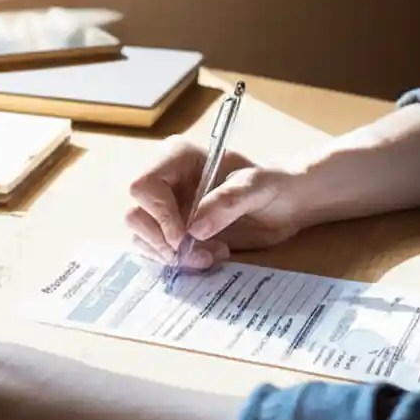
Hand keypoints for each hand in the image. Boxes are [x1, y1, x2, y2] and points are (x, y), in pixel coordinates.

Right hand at [126, 137, 304, 268]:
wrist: (284, 204)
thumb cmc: (273, 184)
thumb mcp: (258, 186)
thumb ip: (228, 200)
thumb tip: (194, 228)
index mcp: (177, 158)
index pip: (143, 186)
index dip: (158, 215)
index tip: (183, 237)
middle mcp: (163, 182)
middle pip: (135, 215)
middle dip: (163, 242)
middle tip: (197, 255)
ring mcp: (164, 208)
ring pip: (141, 237)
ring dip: (172, 255)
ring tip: (210, 256)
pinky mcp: (171, 231)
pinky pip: (156, 251)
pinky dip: (179, 261)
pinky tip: (207, 257)